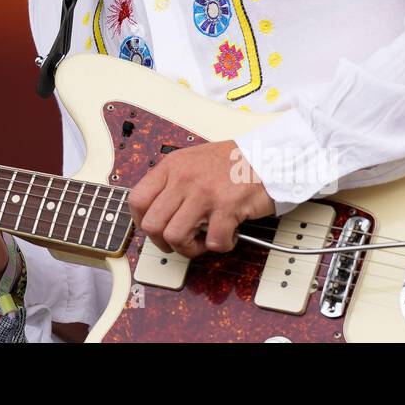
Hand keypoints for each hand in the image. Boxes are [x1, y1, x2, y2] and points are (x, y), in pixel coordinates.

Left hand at [128, 140, 275, 257]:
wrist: (268, 156)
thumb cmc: (232, 162)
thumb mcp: (192, 162)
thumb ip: (172, 182)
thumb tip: (156, 212)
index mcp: (172, 167)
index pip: (137, 200)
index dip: (141, 222)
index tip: (155, 230)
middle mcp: (183, 178)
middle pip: (152, 224)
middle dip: (164, 243)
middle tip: (181, 242)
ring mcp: (204, 193)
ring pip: (175, 237)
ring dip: (190, 248)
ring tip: (205, 241)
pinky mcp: (227, 206)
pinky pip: (212, 242)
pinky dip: (221, 245)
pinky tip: (229, 234)